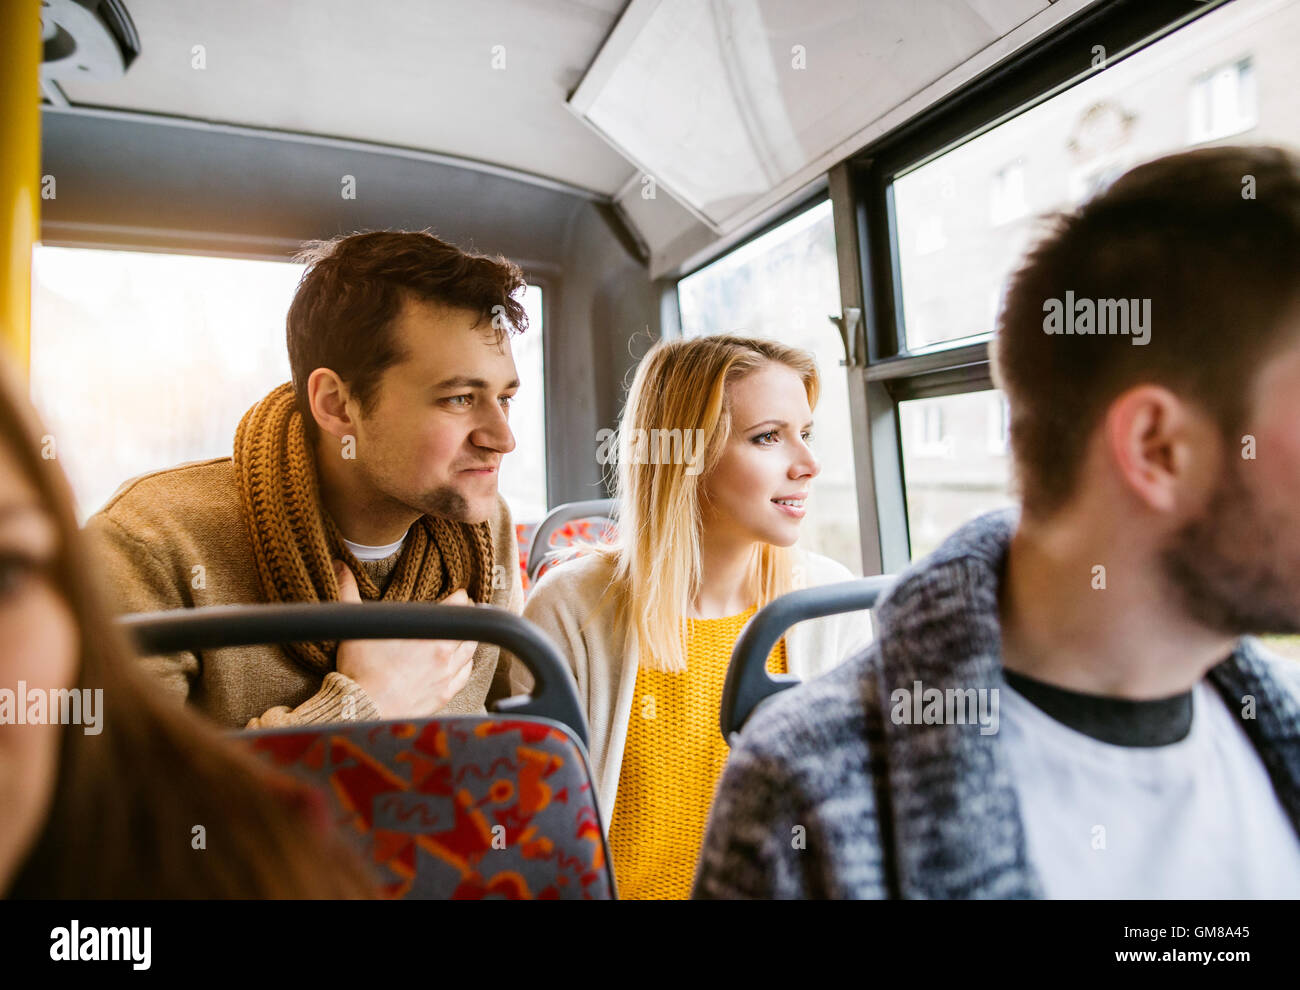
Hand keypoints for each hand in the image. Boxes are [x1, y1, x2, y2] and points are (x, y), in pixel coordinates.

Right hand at [332, 560, 477, 717]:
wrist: (363, 708)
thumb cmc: (360, 668)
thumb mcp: (355, 624)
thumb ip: (349, 591)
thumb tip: (341, 566)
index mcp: (429, 631)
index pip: (459, 605)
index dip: (460, 597)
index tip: (459, 594)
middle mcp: (444, 652)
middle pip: (468, 628)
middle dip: (466, 618)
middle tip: (462, 613)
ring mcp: (446, 675)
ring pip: (469, 652)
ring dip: (468, 640)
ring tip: (463, 634)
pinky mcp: (443, 695)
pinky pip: (464, 676)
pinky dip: (465, 667)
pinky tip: (461, 663)